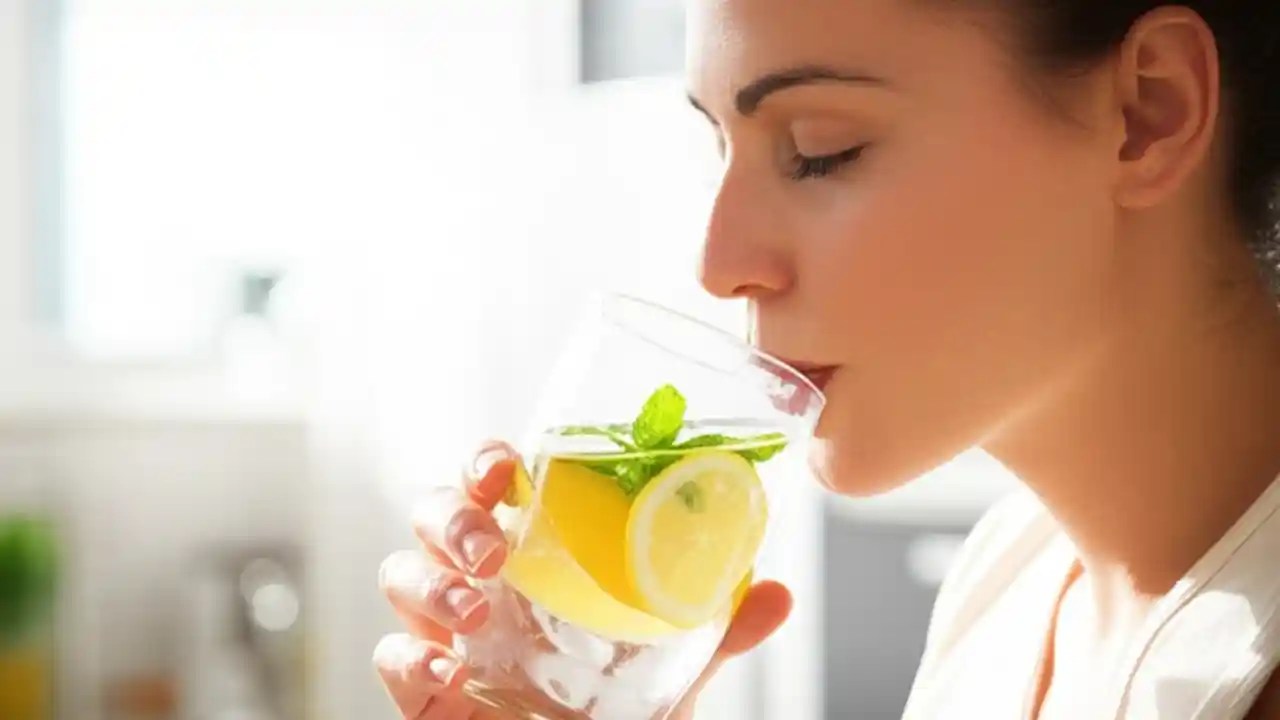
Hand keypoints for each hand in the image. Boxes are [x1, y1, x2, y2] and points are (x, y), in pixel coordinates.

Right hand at [373, 441, 792, 718]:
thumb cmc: (610, 712)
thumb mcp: (670, 671)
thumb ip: (713, 633)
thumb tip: (777, 594)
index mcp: (532, 556)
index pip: (494, 484)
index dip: (487, 461)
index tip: (505, 466)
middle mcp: (479, 581)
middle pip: (434, 513)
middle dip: (451, 518)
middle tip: (492, 550)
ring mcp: (444, 630)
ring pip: (400, 572)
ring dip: (428, 581)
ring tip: (472, 613)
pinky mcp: (420, 686)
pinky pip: (390, 655)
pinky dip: (409, 655)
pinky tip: (446, 670)